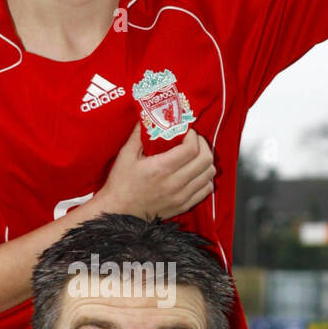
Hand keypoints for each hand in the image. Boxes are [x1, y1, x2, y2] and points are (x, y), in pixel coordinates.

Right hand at [97, 122, 214, 219]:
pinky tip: (195, 173)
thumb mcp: (125, 155)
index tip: (187, 132)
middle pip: (205, 160)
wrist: (118, 212)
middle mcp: (175, 183)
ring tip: (196, 155)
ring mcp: (181, 197)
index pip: (191, 149)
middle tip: (194, 141)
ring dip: (205, 161)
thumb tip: (147, 116)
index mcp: (161, 169)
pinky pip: (206, 190)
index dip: (193, 136)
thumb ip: (139, 134)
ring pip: (209, 174)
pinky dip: (205, 178)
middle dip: (203, 145)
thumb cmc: (120, 184)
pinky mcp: (183, 206)